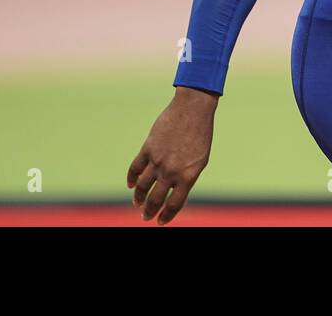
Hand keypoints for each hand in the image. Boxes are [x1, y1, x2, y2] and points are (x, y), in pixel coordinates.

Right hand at [127, 86, 217, 224]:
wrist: (193, 110)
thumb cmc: (200, 135)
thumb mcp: (199, 160)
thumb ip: (187, 176)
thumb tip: (175, 192)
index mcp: (188, 176)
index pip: (174, 204)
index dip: (166, 216)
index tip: (160, 221)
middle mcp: (172, 171)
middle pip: (155, 199)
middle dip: (149, 211)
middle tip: (146, 216)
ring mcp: (158, 160)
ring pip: (142, 186)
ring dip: (138, 198)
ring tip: (138, 204)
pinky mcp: (148, 148)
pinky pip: (135, 168)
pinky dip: (131, 178)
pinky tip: (131, 185)